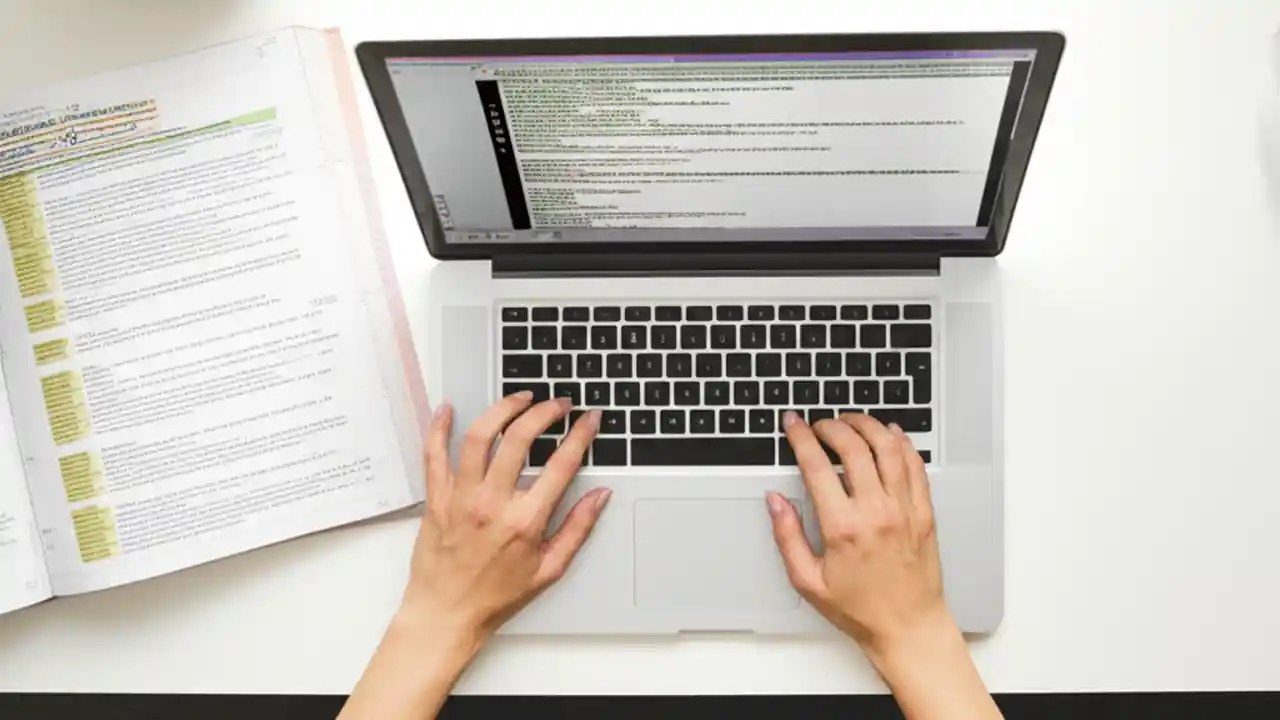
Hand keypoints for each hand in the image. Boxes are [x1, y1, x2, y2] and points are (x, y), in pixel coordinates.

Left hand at [405, 392, 609, 641]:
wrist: (446, 614)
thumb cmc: (495, 597)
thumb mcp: (549, 569)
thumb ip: (578, 528)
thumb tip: (600, 495)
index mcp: (525, 521)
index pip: (561, 464)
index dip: (580, 434)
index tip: (589, 418)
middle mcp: (492, 503)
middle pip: (520, 438)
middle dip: (545, 412)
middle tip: (558, 404)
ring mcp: (461, 497)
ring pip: (479, 436)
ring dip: (502, 409)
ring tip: (519, 399)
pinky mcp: (436, 498)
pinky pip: (433, 454)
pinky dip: (439, 427)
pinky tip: (448, 409)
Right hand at [767, 411, 942, 654]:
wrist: (908, 627)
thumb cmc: (860, 609)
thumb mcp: (808, 581)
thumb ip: (787, 536)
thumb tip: (775, 501)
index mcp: (844, 528)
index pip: (817, 465)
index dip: (801, 437)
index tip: (793, 424)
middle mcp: (877, 512)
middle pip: (854, 447)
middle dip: (832, 426)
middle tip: (819, 424)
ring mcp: (905, 509)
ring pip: (888, 447)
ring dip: (867, 425)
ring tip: (851, 422)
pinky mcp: (923, 512)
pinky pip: (915, 465)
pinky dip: (901, 443)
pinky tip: (889, 435)